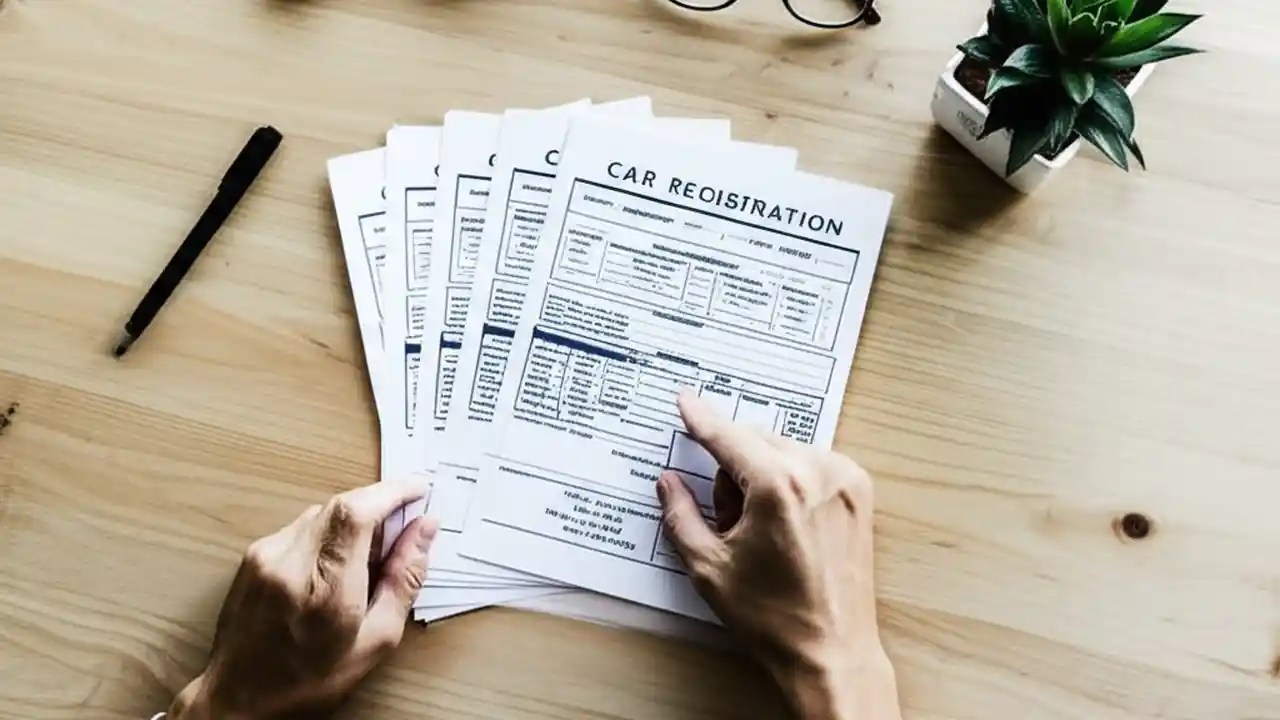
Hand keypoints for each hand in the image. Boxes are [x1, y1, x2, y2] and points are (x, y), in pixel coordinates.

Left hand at [169, 481, 435, 719]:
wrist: (239, 698)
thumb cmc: (309, 680)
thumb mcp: (376, 640)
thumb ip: (404, 579)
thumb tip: (425, 531)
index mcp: (326, 588)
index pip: (358, 512)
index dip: (392, 492)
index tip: (418, 490)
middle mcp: (290, 563)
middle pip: (342, 504)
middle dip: (378, 503)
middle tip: (401, 526)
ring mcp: (265, 555)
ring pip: (322, 512)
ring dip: (352, 520)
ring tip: (367, 556)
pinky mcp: (253, 555)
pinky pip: (301, 526)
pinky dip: (327, 534)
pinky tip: (335, 565)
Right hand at [657, 392, 900, 719]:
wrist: (833, 651)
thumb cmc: (774, 618)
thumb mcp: (709, 568)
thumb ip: (681, 516)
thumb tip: (669, 483)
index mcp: (779, 486)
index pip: (727, 437)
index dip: (701, 419)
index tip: (686, 400)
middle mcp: (817, 472)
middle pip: (755, 440)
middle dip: (732, 470)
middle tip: (727, 522)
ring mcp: (844, 479)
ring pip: (783, 450)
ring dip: (761, 475)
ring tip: (759, 531)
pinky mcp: (859, 491)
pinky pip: (810, 465)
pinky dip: (790, 481)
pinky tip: (786, 525)